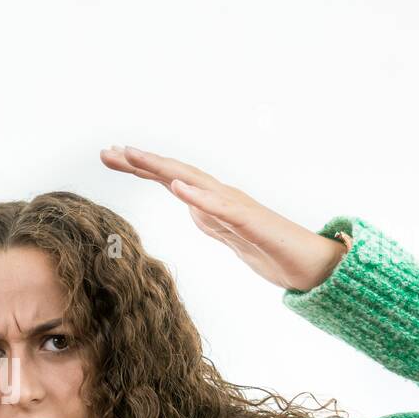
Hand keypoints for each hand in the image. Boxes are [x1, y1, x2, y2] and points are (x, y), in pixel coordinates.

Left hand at [100, 145, 350, 290]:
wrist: (311, 266)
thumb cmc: (272, 250)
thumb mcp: (229, 235)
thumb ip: (210, 219)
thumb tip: (191, 207)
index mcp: (213, 202)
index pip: (171, 179)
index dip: (141, 167)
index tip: (111, 157)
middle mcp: (222, 197)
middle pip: (175, 174)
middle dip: (141, 162)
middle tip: (107, 152)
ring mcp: (236, 207)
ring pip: (194, 182)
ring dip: (162, 168)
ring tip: (133, 156)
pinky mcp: (251, 223)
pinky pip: (221, 208)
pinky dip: (197, 195)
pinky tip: (176, 186)